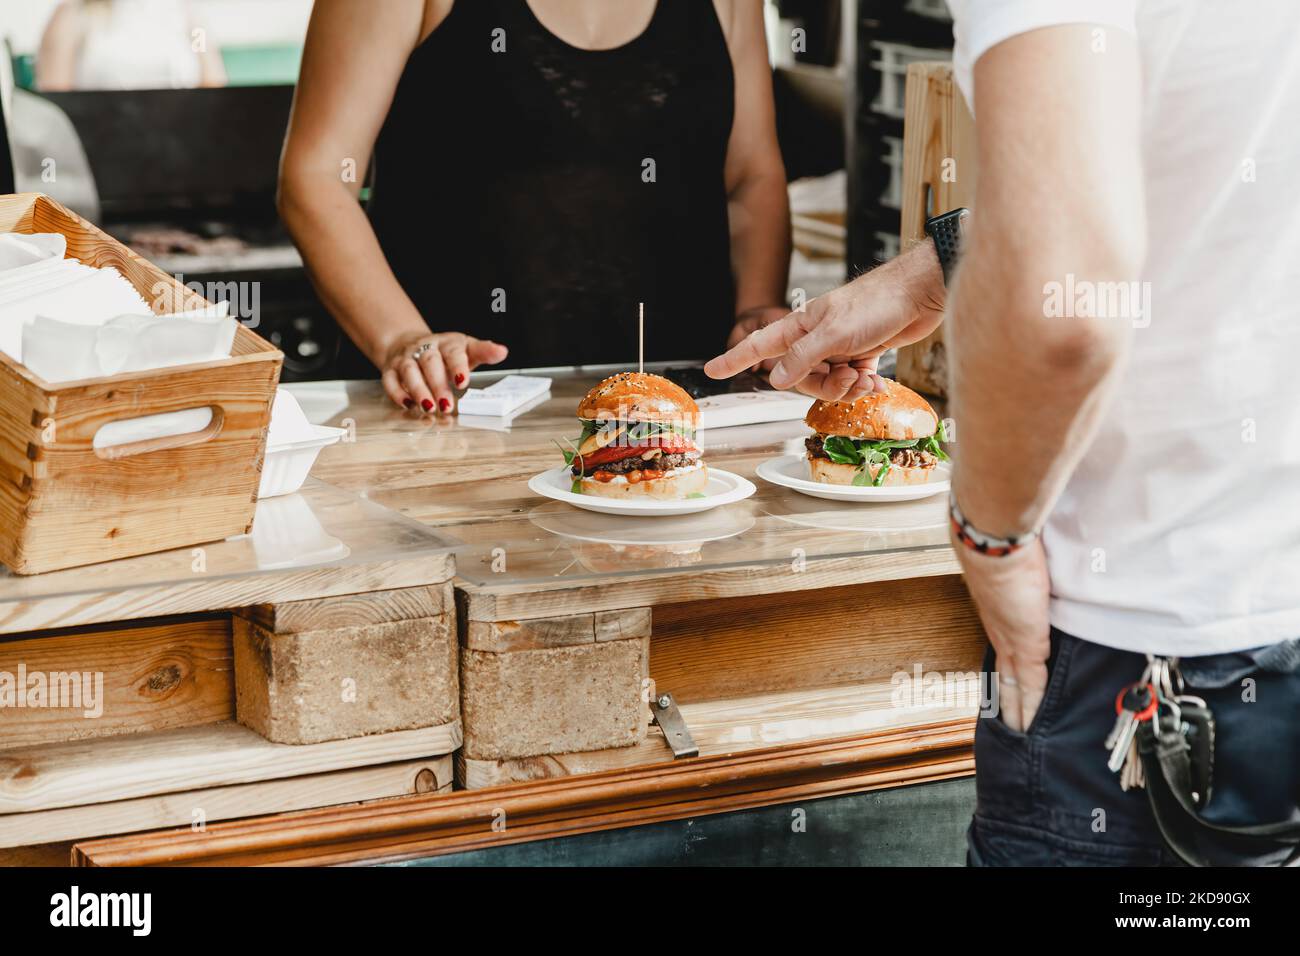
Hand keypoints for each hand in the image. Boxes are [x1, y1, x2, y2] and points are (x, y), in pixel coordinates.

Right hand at [379, 331, 507, 413]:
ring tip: (429, 408)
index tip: (463, 382)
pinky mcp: (391, 369)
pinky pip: (390, 380)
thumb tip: (502, 351)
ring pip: (409, 371)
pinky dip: (397, 393)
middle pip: (430, 363)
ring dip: (418, 390)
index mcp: (447, 343)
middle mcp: (425, 348)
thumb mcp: (466, 349)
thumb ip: (483, 352)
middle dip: (438, 385)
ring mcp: (406, 358)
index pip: (453, 353)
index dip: (457, 367)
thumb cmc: (444, 353)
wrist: (409, 343)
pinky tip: (407, 405)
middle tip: (446, 405)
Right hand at [705, 241, 944, 400]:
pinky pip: (851, 380)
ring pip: (828, 383)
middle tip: (846, 379)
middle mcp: (817, 337)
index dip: (735, 359)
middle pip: (800, 377)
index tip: (713, 369)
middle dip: (824, 387)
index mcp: (801, 326)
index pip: (760, 346)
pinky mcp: (862, 352)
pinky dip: (862, 385)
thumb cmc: (877, 303)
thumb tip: (776, 379)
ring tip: (866, 379)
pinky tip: (876, 379)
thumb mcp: (835, 334)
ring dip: (847, 388)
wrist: (921, 294)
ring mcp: (839, 346)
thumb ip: (803, 358)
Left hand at [954, 536, 1051, 731]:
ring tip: (1021, 736)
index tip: (1007, 693)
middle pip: (1003, 679)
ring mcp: (1010, 640)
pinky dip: (1034, 707)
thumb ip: (1024, 570)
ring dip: (1019, 712)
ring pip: (1014, 687)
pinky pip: (1032, 685)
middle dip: (1008, 704)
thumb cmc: (1003, 541)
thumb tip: (1032, 562)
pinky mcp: (1026, 644)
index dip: (1006, 675)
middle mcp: (999, 632)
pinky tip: (1034, 726)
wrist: (991, 540)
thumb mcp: (1015, 562)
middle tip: (1012, 729)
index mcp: (997, 614)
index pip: (1002, 654)